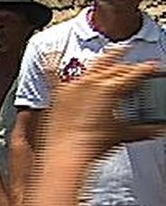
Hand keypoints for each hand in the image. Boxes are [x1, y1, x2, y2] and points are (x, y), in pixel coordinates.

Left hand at [44, 48, 165, 156]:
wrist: (68, 154)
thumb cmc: (95, 146)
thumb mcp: (123, 134)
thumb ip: (144, 128)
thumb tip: (159, 129)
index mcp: (113, 88)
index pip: (135, 73)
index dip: (147, 69)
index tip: (153, 67)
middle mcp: (93, 82)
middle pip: (115, 67)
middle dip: (127, 62)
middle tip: (135, 61)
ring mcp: (75, 86)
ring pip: (92, 66)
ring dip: (104, 59)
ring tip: (113, 52)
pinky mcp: (59, 95)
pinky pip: (53, 74)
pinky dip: (52, 62)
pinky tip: (50, 51)